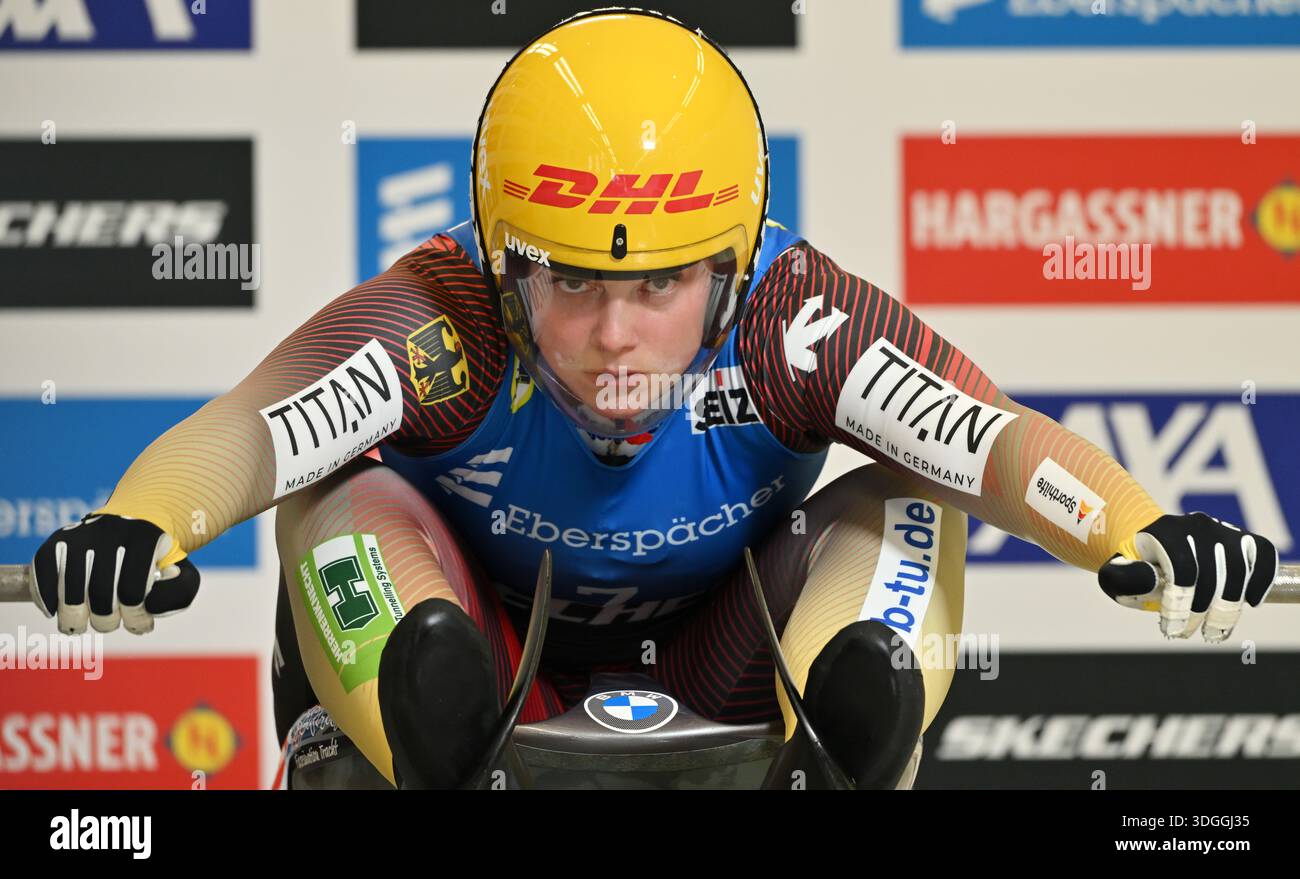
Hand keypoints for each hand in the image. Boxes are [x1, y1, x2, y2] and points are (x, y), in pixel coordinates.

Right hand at [30, 513, 200, 634]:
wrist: (135, 524)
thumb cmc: (157, 562)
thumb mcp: (183, 576)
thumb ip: (178, 593)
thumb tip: (150, 606)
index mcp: (145, 538)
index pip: (132, 590)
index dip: (134, 617)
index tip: (140, 625)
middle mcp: (111, 532)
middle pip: (99, 593)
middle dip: (105, 620)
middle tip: (110, 623)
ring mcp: (81, 536)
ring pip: (68, 591)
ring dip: (74, 619)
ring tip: (82, 624)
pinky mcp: (57, 541)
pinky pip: (43, 575)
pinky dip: (46, 600)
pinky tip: (56, 611)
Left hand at [1098, 512, 1276, 641]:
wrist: (1155, 544)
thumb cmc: (1137, 564)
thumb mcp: (1117, 572)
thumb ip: (1122, 578)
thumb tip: (1147, 582)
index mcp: (1164, 530)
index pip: (1182, 570)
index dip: (1180, 604)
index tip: (1172, 629)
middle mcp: (1196, 525)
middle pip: (1211, 575)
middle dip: (1201, 613)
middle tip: (1191, 634)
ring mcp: (1222, 530)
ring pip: (1239, 571)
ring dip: (1229, 608)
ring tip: (1214, 631)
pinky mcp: (1242, 538)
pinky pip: (1262, 556)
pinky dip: (1261, 581)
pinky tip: (1250, 603)